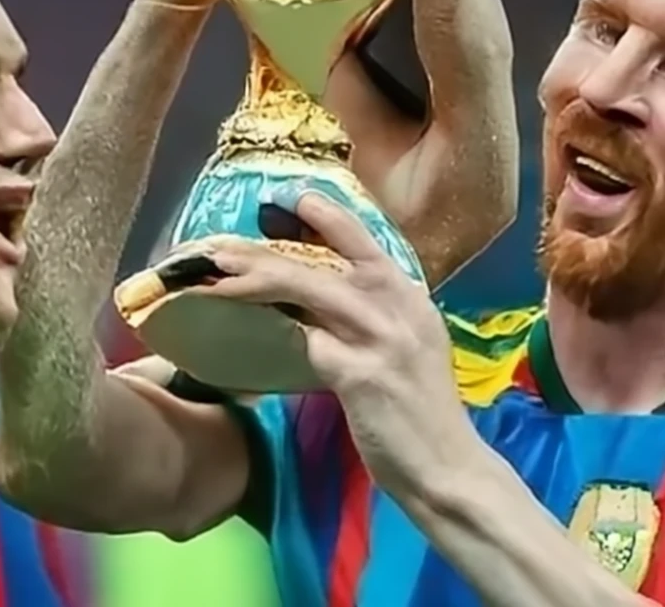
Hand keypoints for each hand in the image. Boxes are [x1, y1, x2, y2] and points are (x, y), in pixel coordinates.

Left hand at [198, 192, 480, 499]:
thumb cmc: (422, 411)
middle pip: (325, 260)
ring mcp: (381, 337)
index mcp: (410, 295)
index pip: (364, 239)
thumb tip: (316, 306)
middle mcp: (398, 305)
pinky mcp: (361, 374)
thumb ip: (372, 318)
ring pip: (310, 289)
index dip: (325, 214)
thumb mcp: (407, 347)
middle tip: (221, 244)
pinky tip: (243, 327)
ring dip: (259, 277)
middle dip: (268, 248)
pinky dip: (275, 331)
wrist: (448, 467)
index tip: (288, 198)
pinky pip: (307, 342)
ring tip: (216, 274)